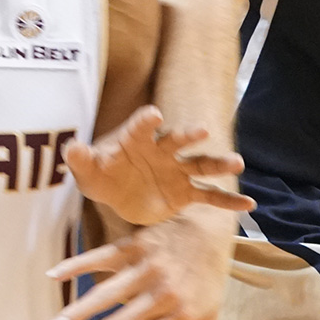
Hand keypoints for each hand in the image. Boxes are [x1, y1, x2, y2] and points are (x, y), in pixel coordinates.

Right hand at [49, 214, 231, 319]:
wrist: (211, 228)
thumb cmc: (206, 277)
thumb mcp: (209, 314)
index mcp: (181, 314)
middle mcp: (162, 292)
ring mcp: (147, 267)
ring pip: (105, 294)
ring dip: (77, 311)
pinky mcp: (134, 246)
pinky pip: (100, 256)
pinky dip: (76, 265)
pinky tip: (53, 275)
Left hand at [64, 106, 254, 226]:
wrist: (118, 193)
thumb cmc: (101, 175)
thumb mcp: (87, 170)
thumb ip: (81, 158)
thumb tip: (71, 146)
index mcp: (136, 140)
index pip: (141, 127)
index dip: (146, 121)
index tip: (154, 114)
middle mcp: (162, 151)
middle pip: (178, 140)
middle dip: (189, 136)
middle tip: (202, 131)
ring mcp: (177, 171)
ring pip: (201, 165)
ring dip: (218, 163)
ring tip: (237, 163)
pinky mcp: (185, 193)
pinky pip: (209, 196)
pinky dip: (228, 200)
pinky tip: (249, 204)